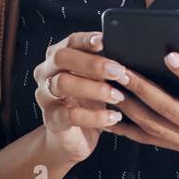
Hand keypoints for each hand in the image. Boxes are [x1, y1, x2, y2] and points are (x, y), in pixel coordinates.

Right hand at [33, 30, 130, 164]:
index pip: (71, 41)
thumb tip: (132, 54)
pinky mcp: (51, 119)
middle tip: (119, 72)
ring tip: (118, 96)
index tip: (105, 41)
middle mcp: (47, 73)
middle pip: (62, 58)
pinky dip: (95, 116)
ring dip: (95, 89)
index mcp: (60, 57)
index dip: (87, 39)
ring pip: (63, 84)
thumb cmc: (90, 102)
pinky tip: (113, 117)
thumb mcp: (99, 82)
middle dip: (92, 63)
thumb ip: (106, 67)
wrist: (74, 138)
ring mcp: (46, 96)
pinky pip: (70, 115)